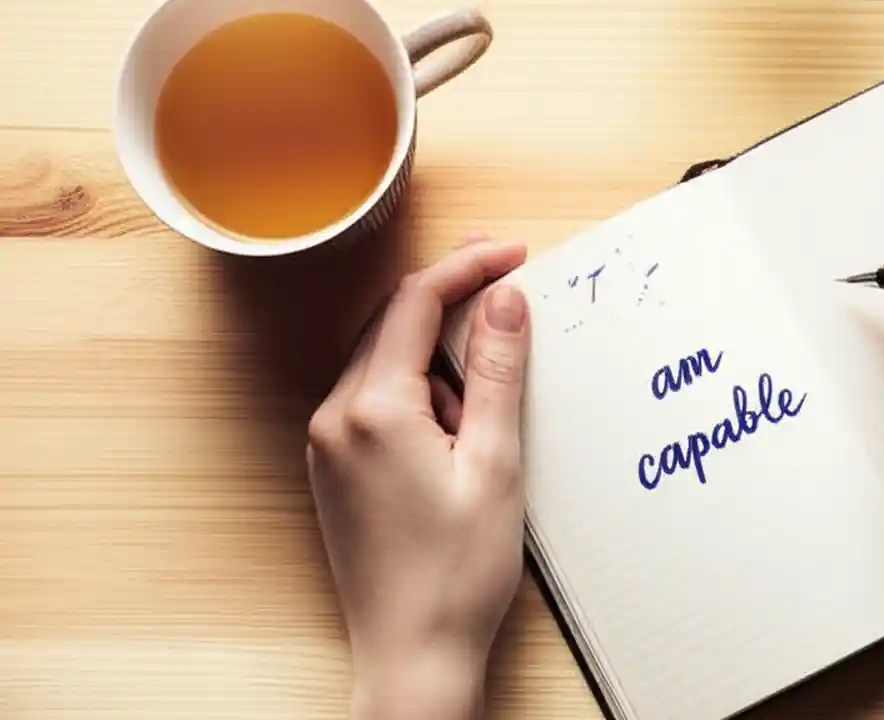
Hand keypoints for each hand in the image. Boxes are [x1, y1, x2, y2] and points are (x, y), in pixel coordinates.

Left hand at [306, 240, 529, 718]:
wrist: (413, 655)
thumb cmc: (457, 573)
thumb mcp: (494, 463)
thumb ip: (495, 372)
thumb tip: (505, 298)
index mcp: (372, 409)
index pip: (416, 302)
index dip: (468, 267)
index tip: (513, 254)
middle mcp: (335, 418)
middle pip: (392, 323)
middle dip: (450, 299)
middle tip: (508, 289)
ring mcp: (327, 445)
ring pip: (385, 362)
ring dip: (437, 360)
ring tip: (483, 424)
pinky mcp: (334, 469)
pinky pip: (374, 402)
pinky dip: (418, 395)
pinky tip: (454, 438)